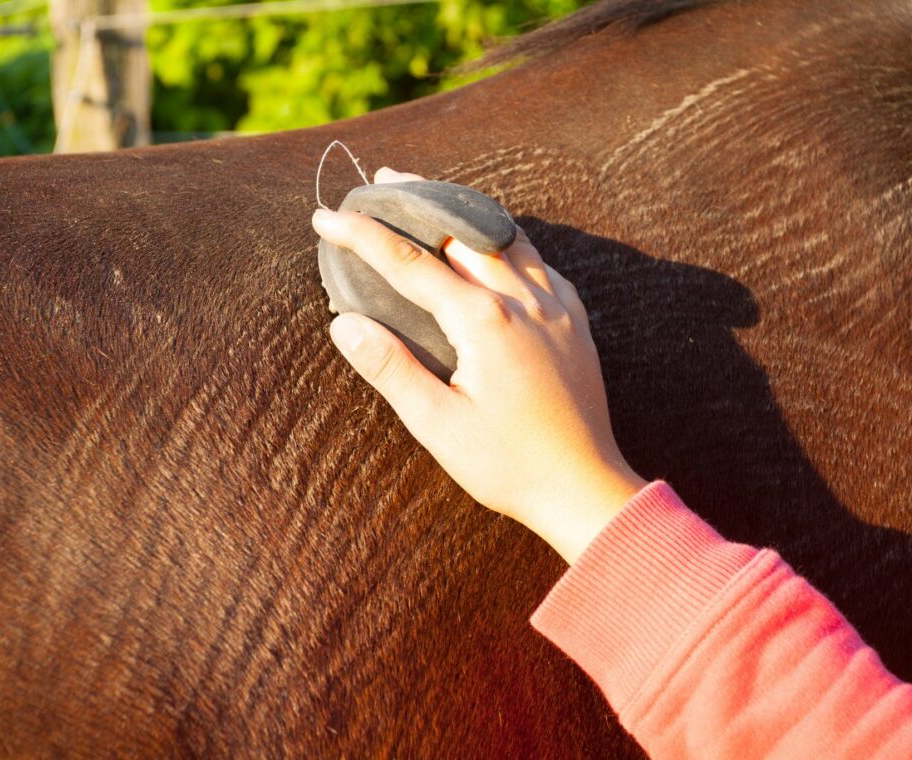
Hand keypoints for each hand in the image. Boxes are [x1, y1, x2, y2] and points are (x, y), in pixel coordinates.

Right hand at [312, 168, 645, 562]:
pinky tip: (498, 249)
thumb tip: (345, 325)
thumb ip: (391, 368)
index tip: (327, 217)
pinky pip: (540, 262)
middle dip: (417, 201)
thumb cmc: (508, 464)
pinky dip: (509, 243)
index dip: (363, 236)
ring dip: (464, 214)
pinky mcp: (576, 321)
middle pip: (461, 231)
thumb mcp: (437, 425)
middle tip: (382, 180)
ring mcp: (556, 307)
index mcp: (484, 321)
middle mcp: (523, 300)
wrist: (584, 489)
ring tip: (435, 201)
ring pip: (506, 237)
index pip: (410, 262)